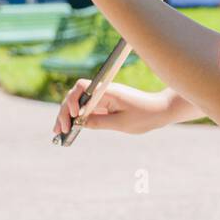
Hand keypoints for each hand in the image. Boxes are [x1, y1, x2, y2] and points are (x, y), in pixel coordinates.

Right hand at [53, 80, 174, 136]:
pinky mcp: (105, 104)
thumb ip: (99, 122)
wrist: (161, 111)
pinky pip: (86, 109)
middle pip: (75, 96)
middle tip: (59, 129)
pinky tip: (68, 128)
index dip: (73, 101)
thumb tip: (79, 123)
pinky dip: (76, 118)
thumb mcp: (121, 123)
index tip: (75, 116)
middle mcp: (102, 91)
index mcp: (107, 91)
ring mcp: (103, 97)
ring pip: (78, 103)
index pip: (81, 88)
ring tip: (58, 131)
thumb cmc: (145, 115)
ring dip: (67, 115)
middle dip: (65, 111)